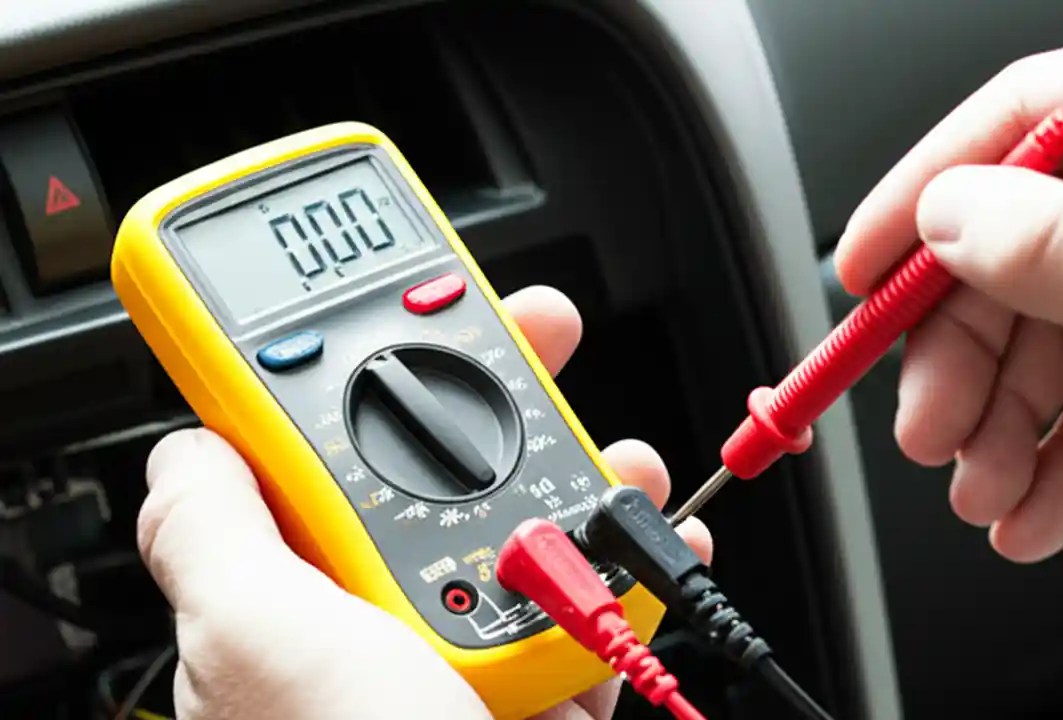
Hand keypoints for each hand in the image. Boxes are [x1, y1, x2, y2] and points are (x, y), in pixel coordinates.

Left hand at [136, 285, 712, 718]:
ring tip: (621, 449)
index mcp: (288, 601)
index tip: (401, 293)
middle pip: (429, 467)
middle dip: (491, 387)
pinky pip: (594, 600)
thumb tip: (183, 443)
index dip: (346, 360)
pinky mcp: (543, 691)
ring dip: (581, 467)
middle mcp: (370, 623)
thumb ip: (214, 540)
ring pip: (522, 522)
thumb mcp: (262, 656)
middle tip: (538, 330)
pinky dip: (642, 557)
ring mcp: (460, 658)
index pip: (305, 448)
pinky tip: (663, 529)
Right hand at [834, 5, 1062, 561]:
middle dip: (972, 357)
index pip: (1024, 117)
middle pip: (1030, 243)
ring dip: (1015, 424)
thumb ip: (1056, 249)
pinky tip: (1041, 508)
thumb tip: (948, 217)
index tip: (858, 273)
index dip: (921, 195)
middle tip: (928, 432)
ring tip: (989, 496)